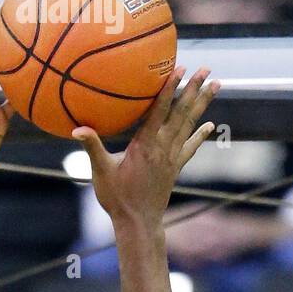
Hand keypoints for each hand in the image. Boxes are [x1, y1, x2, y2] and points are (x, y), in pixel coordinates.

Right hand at [73, 67, 219, 221]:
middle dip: (194, 89)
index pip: (160, 111)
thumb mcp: (100, 172)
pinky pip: (190, 147)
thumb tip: (76, 130)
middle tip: (206, 69)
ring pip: (190, 125)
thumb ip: (92, 148)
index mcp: (145, 145)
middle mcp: (162, 148)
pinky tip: (210, 124)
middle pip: (181, 113)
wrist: (138, 223)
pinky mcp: (175, 168)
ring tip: (216, 84)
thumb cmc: (117, 198)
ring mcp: (171, 158)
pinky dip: (200, 135)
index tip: (179, 70)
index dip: (169, 89)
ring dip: (202, 104)